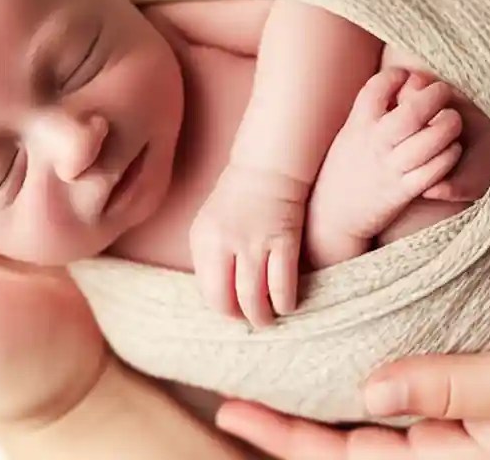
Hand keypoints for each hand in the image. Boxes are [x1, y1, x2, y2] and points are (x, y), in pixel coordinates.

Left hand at [190, 163, 309, 327]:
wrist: (267, 169)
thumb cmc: (237, 201)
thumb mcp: (209, 226)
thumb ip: (211, 259)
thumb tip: (220, 297)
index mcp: (203, 240)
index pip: (208, 292)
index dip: (222, 308)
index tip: (233, 311)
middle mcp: (224, 243)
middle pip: (227, 300)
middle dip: (240, 316)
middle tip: (250, 320)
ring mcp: (254, 243)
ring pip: (255, 298)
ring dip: (263, 316)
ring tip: (268, 318)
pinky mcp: (283, 242)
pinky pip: (282, 285)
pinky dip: (284, 302)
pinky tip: (287, 305)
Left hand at [215, 324, 489, 459]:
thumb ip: (450, 386)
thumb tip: (369, 391)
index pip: (349, 457)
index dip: (285, 436)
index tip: (231, 410)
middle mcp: (451, 459)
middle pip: (347, 450)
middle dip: (285, 428)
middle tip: (227, 398)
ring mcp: (461, 442)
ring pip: (370, 433)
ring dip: (318, 412)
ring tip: (266, 388)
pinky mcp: (474, 418)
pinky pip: (406, 411)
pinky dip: (364, 396)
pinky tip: (339, 376)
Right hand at [308, 69, 461, 266]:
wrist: (330, 215)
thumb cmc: (344, 168)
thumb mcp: (349, 134)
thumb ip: (370, 111)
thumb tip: (400, 82)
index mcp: (357, 125)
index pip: (377, 88)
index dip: (396, 76)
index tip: (406, 75)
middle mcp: (374, 143)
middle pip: (412, 113)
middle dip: (435, 96)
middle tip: (443, 91)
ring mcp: (389, 168)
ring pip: (429, 141)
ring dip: (448, 125)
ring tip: (452, 119)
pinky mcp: (402, 192)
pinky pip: (433, 171)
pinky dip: (448, 156)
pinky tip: (451, 149)